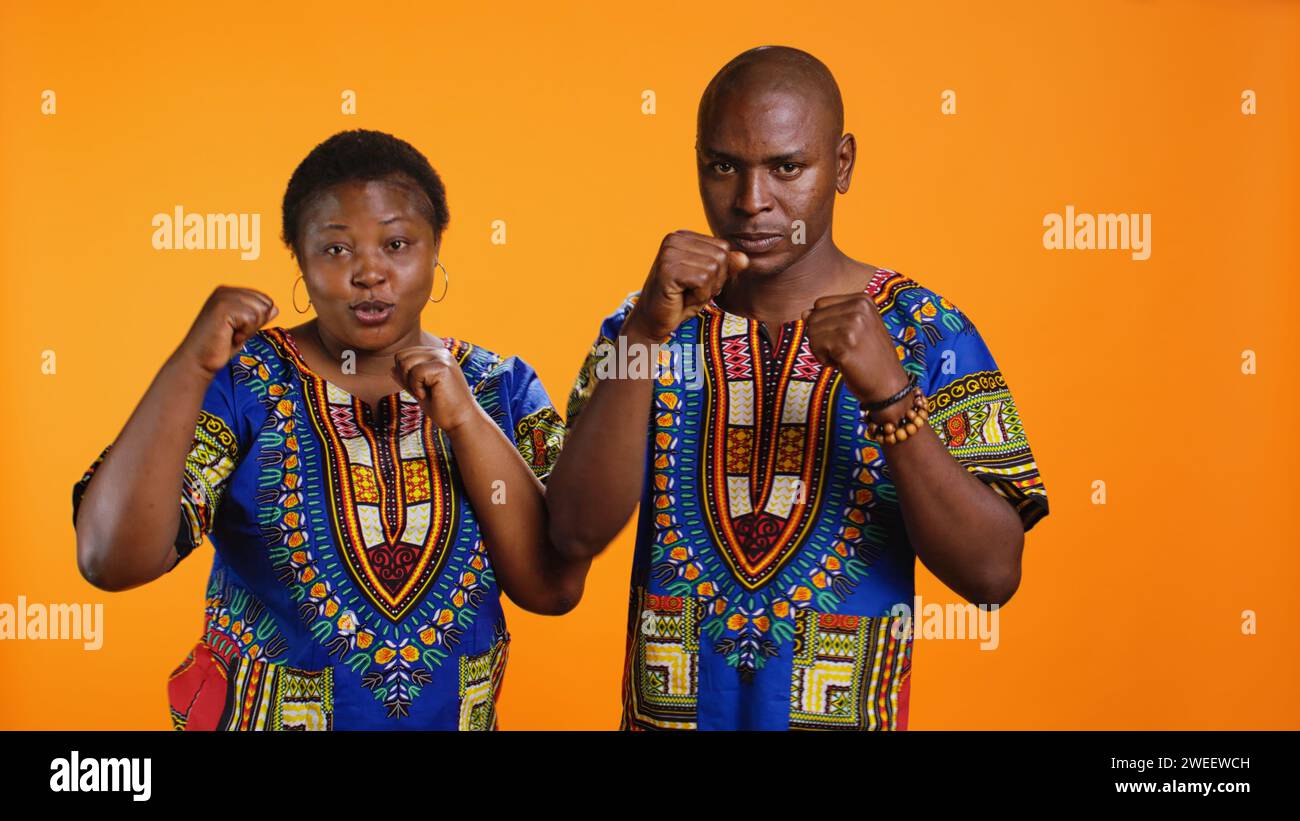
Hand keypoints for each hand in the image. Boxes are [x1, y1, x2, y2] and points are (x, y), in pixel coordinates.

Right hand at [177, 286, 278, 374]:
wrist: (198, 361)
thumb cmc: (220, 346)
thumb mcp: (244, 328)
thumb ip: (257, 316)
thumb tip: (275, 307)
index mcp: (230, 292)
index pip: (265, 299)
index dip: (259, 319)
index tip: (239, 329)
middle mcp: (225, 290)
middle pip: (266, 303)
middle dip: (257, 323)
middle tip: (235, 333)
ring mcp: (223, 297)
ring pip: (260, 310)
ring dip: (250, 328)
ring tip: (232, 334)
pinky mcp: (222, 308)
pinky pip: (252, 318)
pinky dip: (245, 332)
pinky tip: (229, 336)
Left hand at [392, 342, 478, 431]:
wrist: (461, 420)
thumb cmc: (443, 408)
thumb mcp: (420, 391)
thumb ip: (408, 378)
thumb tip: (391, 369)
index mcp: (436, 354)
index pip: (404, 354)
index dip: (404, 374)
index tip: (420, 389)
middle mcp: (440, 352)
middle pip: (402, 356)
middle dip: (405, 377)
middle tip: (422, 391)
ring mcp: (443, 358)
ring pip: (406, 362)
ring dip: (411, 382)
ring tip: (426, 392)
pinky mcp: (443, 367)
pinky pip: (415, 372)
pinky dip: (417, 387)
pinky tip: (430, 395)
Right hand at [623, 230, 748, 341]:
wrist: (653, 322)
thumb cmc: (680, 301)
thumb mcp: (709, 281)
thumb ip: (726, 267)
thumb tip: (744, 258)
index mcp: (683, 236)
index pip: (724, 247)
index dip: (718, 271)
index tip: (696, 282)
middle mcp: (674, 238)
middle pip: (721, 257)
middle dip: (713, 281)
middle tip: (690, 291)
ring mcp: (669, 252)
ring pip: (713, 269)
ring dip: (705, 290)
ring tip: (685, 294)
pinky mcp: (667, 269)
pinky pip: (703, 280)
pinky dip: (698, 296)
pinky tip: (681, 298)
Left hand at [803, 293, 910, 404]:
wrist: (889, 385)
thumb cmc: (870, 358)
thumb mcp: (855, 330)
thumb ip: (831, 318)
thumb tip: (804, 313)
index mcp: (862, 300)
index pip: (820, 304)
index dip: (824, 324)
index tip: (843, 338)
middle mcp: (859, 307)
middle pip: (813, 317)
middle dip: (820, 338)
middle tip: (842, 350)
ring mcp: (853, 324)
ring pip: (811, 331)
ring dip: (821, 350)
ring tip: (843, 356)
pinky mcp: (845, 342)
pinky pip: (815, 346)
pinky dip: (823, 360)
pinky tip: (842, 364)